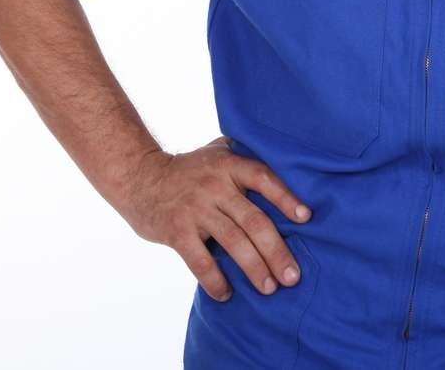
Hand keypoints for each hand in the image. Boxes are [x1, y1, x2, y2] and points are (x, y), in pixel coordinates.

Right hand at [115, 135, 312, 301]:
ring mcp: (195, 209)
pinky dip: (215, 281)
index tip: (305, 218)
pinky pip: (200, 261)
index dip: (285, 197)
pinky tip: (226, 293)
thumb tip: (286, 161)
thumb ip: (244, 155)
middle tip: (292, 277)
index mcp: (228, 165)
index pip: (263, 178)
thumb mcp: (215, 152)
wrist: (139, 176)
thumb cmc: (188, 168)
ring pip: (233, 242)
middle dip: (276, 251)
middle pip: (254, 220)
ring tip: (269, 288)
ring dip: (254, 268)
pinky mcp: (176, 230)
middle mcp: (214, 186)